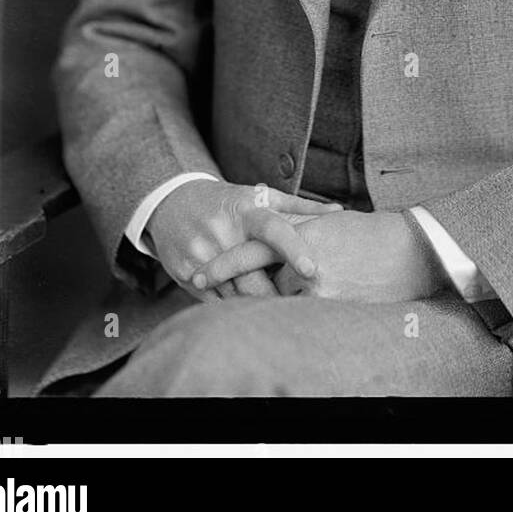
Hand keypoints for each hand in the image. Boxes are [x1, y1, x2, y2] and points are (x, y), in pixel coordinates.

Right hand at [145, 179, 342, 300]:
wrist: (172, 203)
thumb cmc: (228, 201)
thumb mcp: (259, 197)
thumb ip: (299, 207)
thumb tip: (339, 211)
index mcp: (246, 211)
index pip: (274, 230)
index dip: (294, 250)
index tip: (313, 270)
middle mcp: (222, 232)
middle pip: (254, 277)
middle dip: (277, 295)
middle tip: (299, 305)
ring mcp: (201, 255)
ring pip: (236, 295)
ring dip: (256, 306)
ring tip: (277, 314)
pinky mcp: (185, 274)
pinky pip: (217, 302)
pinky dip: (234, 306)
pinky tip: (246, 310)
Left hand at [192, 209, 450, 303]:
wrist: (413, 250)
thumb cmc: (371, 233)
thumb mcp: (329, 222)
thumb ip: (297, 222)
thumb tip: (266, 223)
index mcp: (302, 232)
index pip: (251, 251)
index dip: (223, 265)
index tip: (200, 275)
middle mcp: (306, 261)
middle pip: (262, 284)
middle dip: (248, 290)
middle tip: (222, 295)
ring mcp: (321, 287)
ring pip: (281, 303)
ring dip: (275, 303)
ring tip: (270, 303)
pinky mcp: (336, 306)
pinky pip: (303, 316)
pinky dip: (297, 314)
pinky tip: (299, 315)